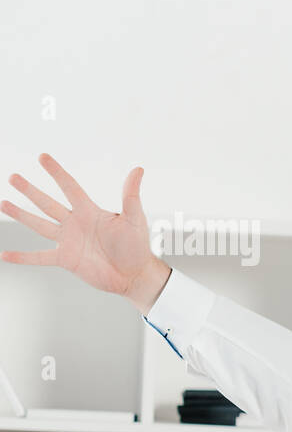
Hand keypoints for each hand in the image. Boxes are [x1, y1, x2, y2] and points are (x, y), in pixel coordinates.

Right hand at [1, 154, 170, 314]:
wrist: (135, 275)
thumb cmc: (137, 247)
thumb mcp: (134, 218)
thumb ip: (131, 195)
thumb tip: (138, 169)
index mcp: (90, 211)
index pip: (70, 187)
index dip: (56, 172)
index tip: (42, 157)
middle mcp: (75, 224)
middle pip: (48, 203)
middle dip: (30, 191)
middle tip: (13, 177)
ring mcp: (68, 241)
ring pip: (39, 225)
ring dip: (21, 215)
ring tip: (4, 203)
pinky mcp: (66, 259)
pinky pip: (39, 257)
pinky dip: (22, 257)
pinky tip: (4, 255)